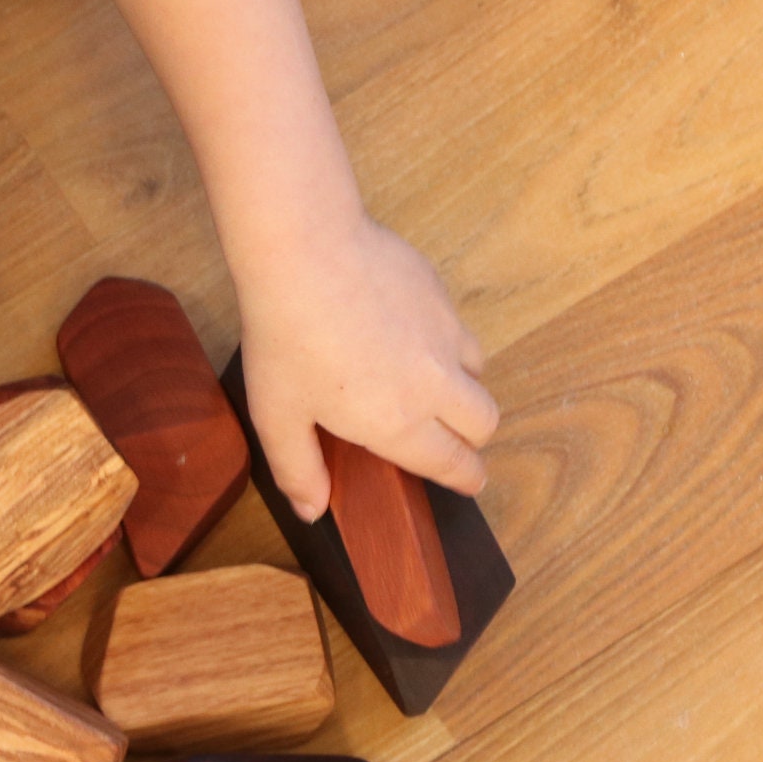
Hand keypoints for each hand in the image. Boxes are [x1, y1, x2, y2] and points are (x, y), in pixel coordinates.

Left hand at [238, 219, 497, 518]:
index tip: (471, 482)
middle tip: (452, 437)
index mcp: (399, 423)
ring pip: (479, 373)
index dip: (466, 478)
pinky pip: (459, 329)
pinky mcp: (441, 296)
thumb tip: (312, 510)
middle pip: (485, 423)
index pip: (454, 463)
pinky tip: (410, 334)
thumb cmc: (286, 336)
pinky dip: (447, 343)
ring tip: (429, 384)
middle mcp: (435, 384)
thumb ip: (298, 470)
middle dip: (473, 437)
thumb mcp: (277, 416)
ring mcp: (445, 335)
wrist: (306, 251)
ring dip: (465, 387)